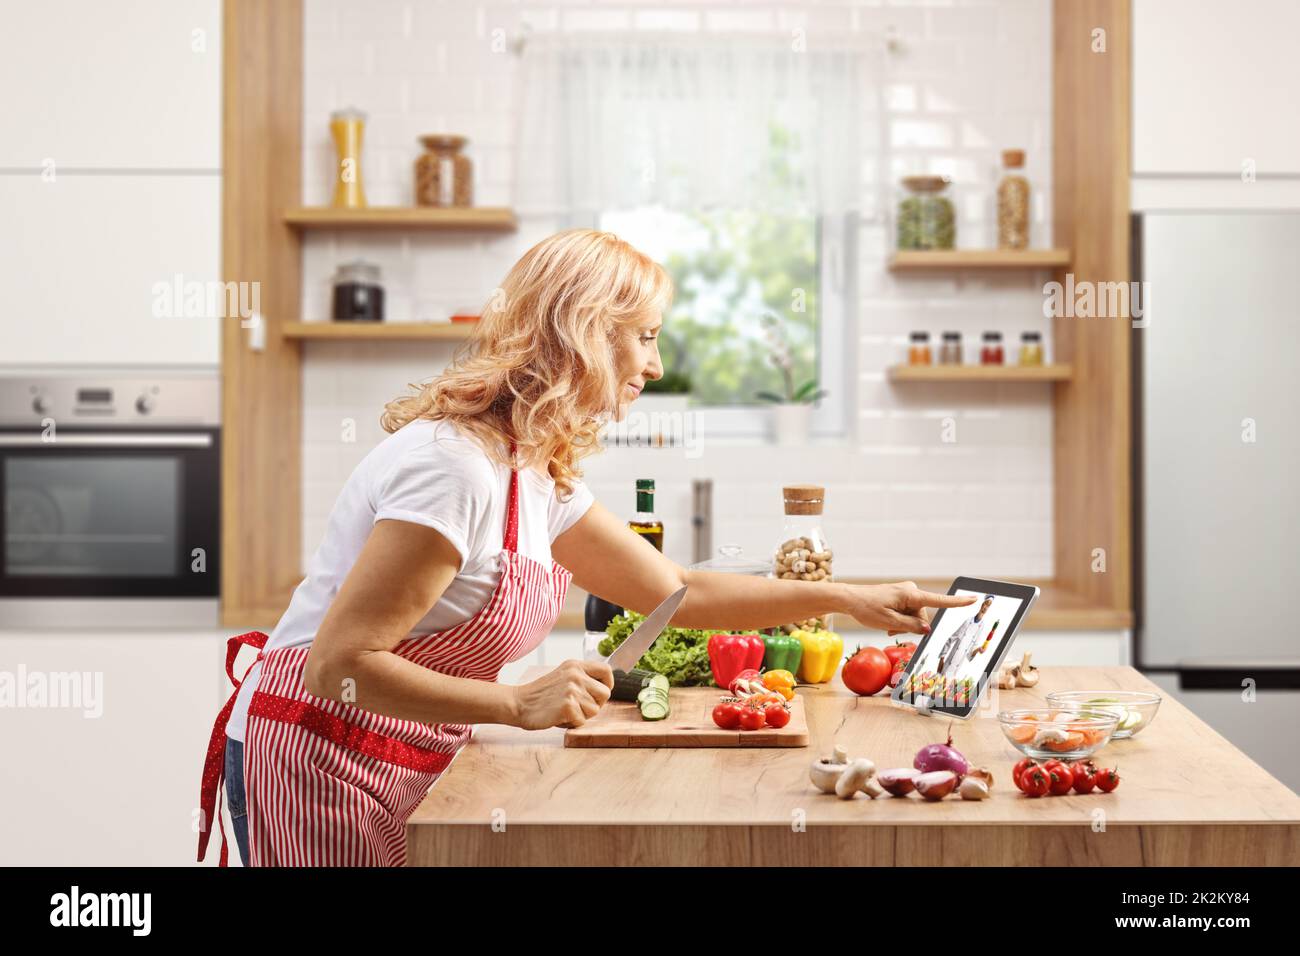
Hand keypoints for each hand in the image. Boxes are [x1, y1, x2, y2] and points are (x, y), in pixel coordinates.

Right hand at [509, 659, 613, 730]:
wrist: (518, 703)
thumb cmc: (542, 694)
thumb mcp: (563, 676)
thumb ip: (582, 678)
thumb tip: (605, 688)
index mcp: (575, 665)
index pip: (606, 671)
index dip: (607, 684)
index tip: (598, 693)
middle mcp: (575, 675)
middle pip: (605, 694)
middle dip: (595, 704)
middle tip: (577, 706)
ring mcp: (572, 689)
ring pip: (595, 710)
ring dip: (581, 715)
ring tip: (564, 710)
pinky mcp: (567, 705)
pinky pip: (582, 721)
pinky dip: (572, 724)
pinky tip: (558, 717)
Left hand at [840, 581, 976, 635]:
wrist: (850, 599)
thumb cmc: (866, 609)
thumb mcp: (889, 623)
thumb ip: (911, 627)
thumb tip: (928, 629)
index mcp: (910, 595)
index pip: (938, 600)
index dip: (957, 602)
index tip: (973, 599)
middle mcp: (911, 591)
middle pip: (922, 616)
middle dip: (910, 626)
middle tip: (891, 628)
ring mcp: (906, 593)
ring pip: (915, 617)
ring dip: (903, 624)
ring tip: (887, 625)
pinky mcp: (901, 596)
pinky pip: (908, 612)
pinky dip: (900, 620)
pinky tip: (888, 622)